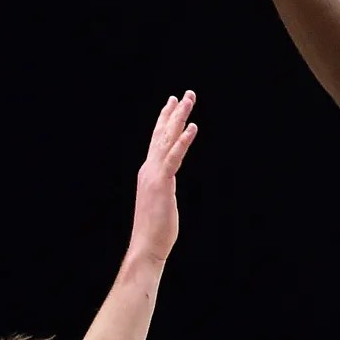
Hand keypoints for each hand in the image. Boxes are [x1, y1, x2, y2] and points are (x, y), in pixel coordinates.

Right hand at [129, 91, 200, 263]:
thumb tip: (166, 186)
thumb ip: (162, 189)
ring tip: (188, 100)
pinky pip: (174, 157)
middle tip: (185, 94)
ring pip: (167, 140)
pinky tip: (192, 127)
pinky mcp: (162, 183)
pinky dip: (183, 141)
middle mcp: (149, 169)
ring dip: (179, 118)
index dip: (165, 121)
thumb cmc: (155, 230)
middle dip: (174, 113)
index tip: (172, 104)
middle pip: (162, 134)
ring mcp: (154, 175)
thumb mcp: (160, 202)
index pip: (158, 141)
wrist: (146, 246)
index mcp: (149, 173)